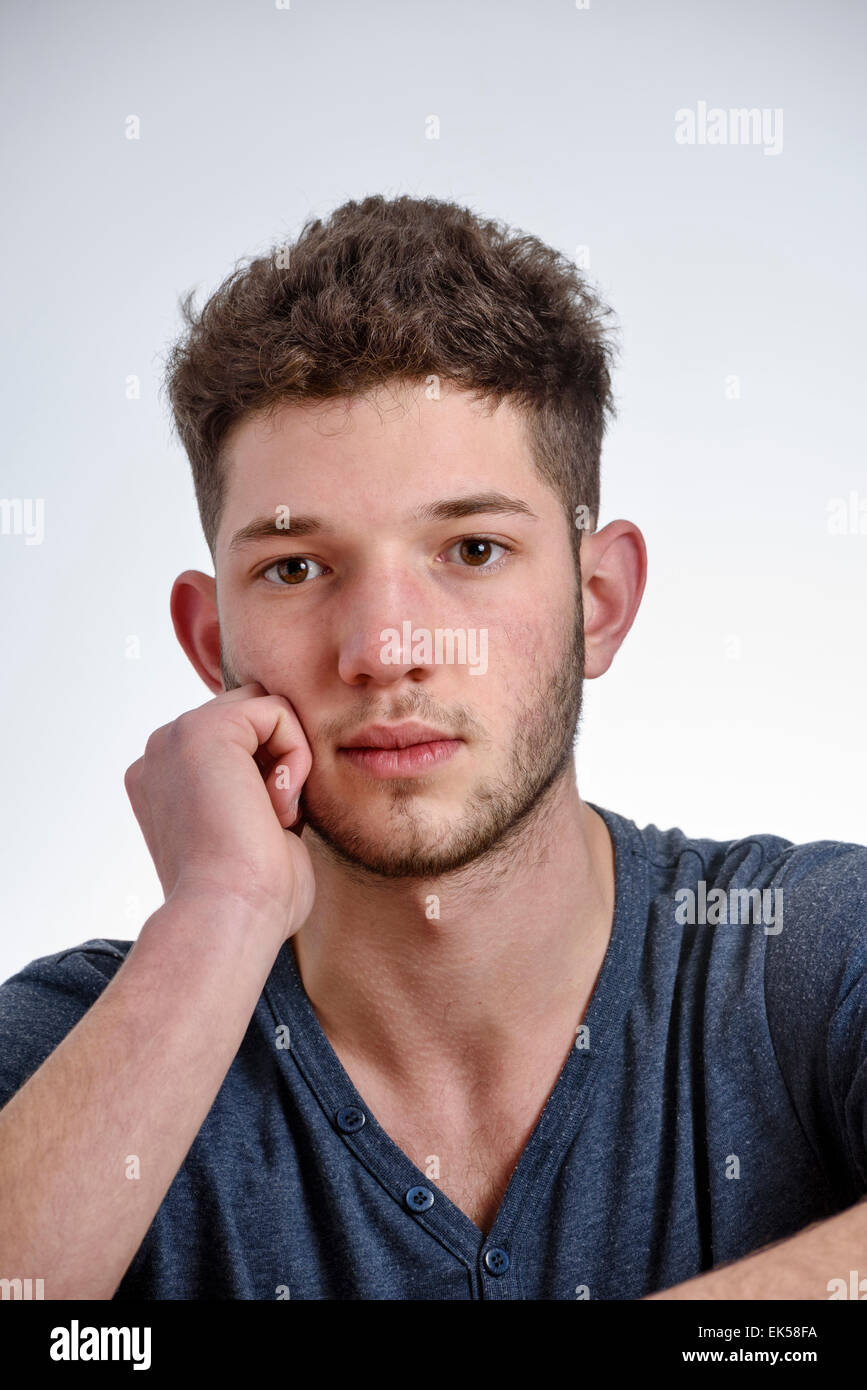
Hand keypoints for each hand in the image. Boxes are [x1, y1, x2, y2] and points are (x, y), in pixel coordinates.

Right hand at [124, 682, 314, 938]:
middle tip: (272, 821)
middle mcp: (161, 754)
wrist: (229, 916)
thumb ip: (255, 793)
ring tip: (272, 815)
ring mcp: (176, 737)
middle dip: (278, 761)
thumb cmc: (251, 898)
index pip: (236, 741)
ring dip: (287, 761)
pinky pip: (277, 711)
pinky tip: (277, 803)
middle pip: (250, 718)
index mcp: (162, 780)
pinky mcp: (205, 728)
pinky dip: (296, 755)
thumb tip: (284, 777)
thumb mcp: (247, 833)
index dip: (268, 774)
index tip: (263, 828)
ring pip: (266, 711)